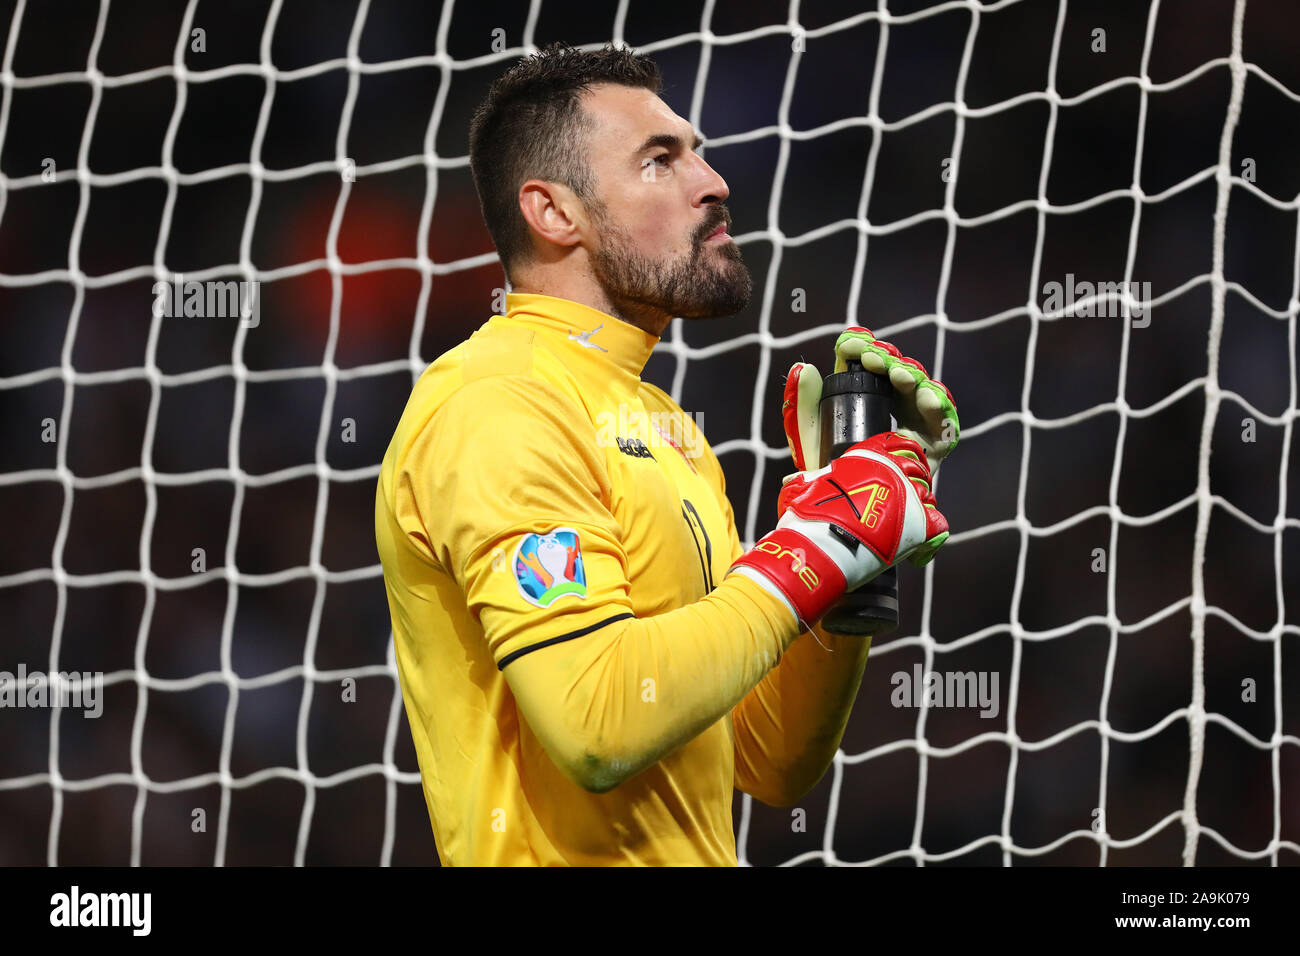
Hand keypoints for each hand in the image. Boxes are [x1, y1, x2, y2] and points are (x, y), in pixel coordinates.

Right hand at [731, 432, 948, 626]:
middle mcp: (892, 470)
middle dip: (915, 483)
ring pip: (928, 496)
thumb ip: (805, 482)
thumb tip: (790, 483)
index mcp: (866, 457)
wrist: (819, 545)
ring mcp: (908, 495)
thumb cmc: (807, 516)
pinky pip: (938, 524)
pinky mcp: (918, 523)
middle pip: (917, 469)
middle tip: (904, 501)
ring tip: (906, 528)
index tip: (902, 467)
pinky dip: (930, 540)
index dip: (904, 454)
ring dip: (921, 510)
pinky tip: (916, 553)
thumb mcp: (803, 488)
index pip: (897, 443)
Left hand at [781, 327, 958, 477]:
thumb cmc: (827, 477)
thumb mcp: (811, 439)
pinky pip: (944, 424)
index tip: (849, 346)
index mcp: (867, 403)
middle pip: (898, 374)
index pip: (870, 367)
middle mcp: (894, 411)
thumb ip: (802, 406)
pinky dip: (938, 407)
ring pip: (922, 391)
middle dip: (887, 359)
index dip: (863, 349)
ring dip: (912, 377)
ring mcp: (916, 429)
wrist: (845, 517)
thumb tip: (804, 370)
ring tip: (897, 375)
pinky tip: (926, 399)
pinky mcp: (933, 451)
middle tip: (870, 358)